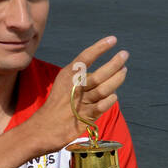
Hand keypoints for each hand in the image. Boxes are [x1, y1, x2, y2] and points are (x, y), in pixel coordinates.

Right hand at [29, 37, 128, 152]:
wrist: (43, 127)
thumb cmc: (57, 104)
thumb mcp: (63, 84)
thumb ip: (79, 75)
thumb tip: (102, 69)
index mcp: (67, 76)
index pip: (85, 58)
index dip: (100, 47)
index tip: (113, 40)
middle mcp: (73, 87)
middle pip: (98, 74)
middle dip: (114, 63)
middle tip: (124, 55)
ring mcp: (80, 102)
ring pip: (103, 89)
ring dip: (116, 79)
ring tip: (124, 71)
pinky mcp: (84, 117)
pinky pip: (102, 106)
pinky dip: (110, 99)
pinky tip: (114, 96)